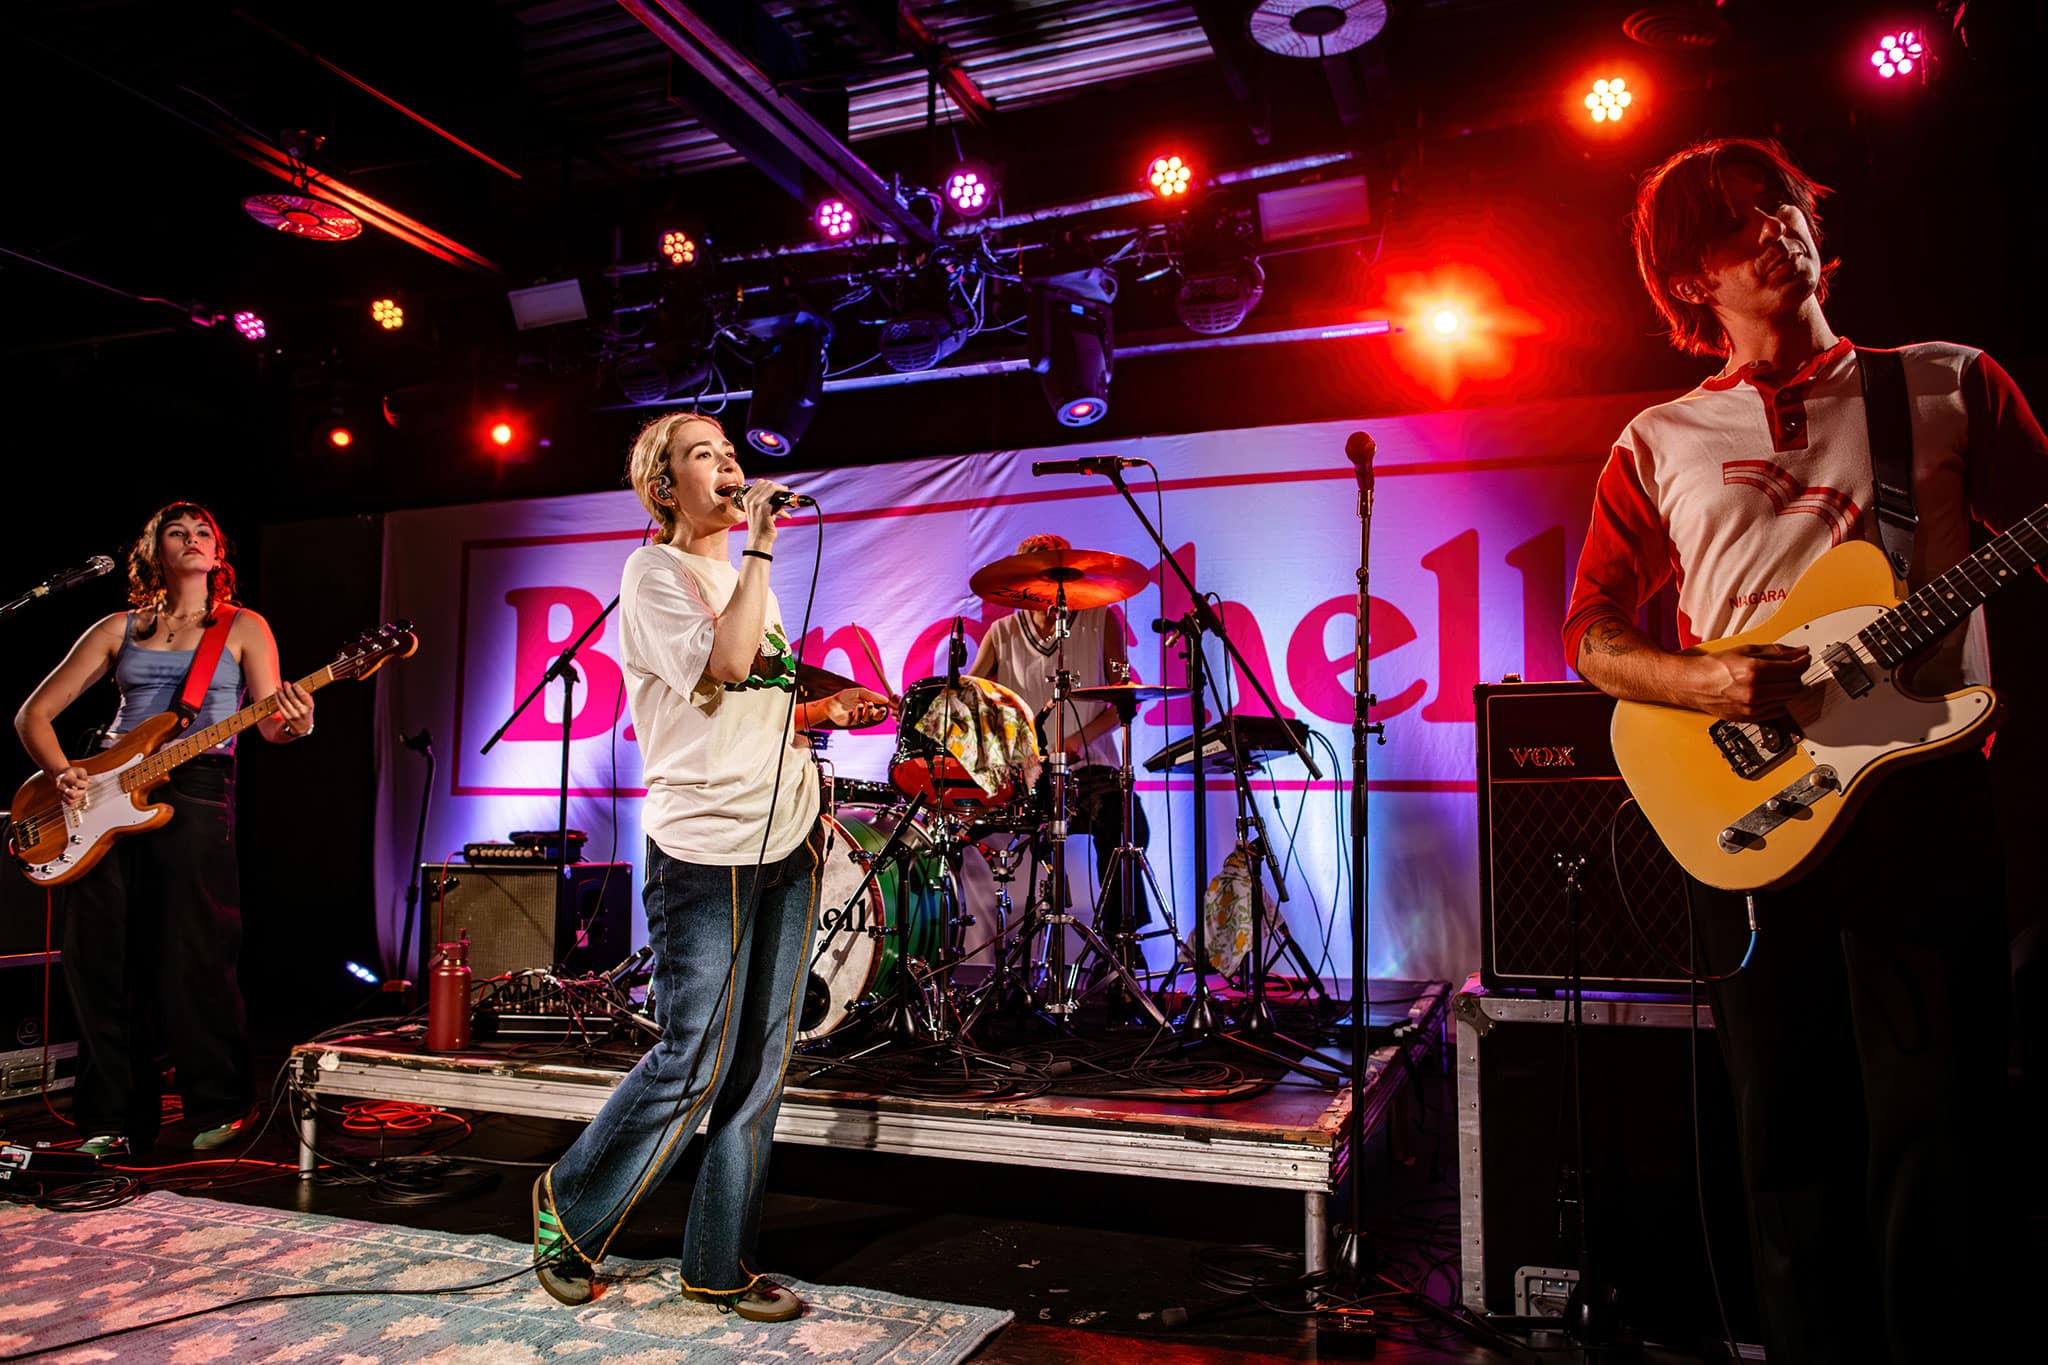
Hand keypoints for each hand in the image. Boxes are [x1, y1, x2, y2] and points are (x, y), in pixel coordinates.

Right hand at [54, 764, 88, 807]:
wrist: (61, 776)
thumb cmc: (72, 773)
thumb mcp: (79, 770)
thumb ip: (84, 775)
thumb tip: (88, 781)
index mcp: (66, 778)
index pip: (76, 783)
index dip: (84, 784)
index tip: (85, 782)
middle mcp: (61, 786)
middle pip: (73, 794)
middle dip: (82, 792)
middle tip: (83, 789)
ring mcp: (60, 793)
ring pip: (70, 801)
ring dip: (78, 798)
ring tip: (79, 793)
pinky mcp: (61, 798)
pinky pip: (69, 804)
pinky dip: (76, 802)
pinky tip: (77, 797)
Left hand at [273, 681, 314, 737]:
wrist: (302, 728)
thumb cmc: (305, 713)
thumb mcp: (309, 706)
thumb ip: (306, 697)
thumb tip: (297, 686)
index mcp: (309, 707)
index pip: (303, 695)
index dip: (298, 688)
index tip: (294, 684)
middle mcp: (302, 711)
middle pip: (293, 697)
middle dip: (288, 688)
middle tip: (285, 683)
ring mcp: (294, 714)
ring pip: (285, 700)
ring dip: (280, 692)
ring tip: (278, 688)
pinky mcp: (286, 717)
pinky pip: (280, 706)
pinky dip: (277, 699)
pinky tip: (276, 694)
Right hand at [740, 480, 793, 547]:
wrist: (759, 540)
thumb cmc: (761, 526)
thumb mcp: (759, 510)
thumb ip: (765, 499)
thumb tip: (781, 490)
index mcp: (746, 498)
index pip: (760, 482)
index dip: (773, 485)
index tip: (781, 490)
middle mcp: (750, 499)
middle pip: (767, 483)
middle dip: (779, 488)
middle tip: (786, 495)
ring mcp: (756, 503)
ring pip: (772, 487)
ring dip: (783, 494)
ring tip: (789, 504)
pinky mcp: (764, 508)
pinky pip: (776, 497)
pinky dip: (785, 504)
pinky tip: (787, 515)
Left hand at [819, 687, 893, 728]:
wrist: (830, 702)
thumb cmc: (845, 698)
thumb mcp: (860, 693)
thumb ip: (872, 695)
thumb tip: (886, 700)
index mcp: (867, 710)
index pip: (877, 714)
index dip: (881, 713)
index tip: (883, 708)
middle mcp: (862, 716)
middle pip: (872, 718)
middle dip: (874, 712)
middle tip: (873, 705)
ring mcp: (854, 720)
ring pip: (862, 719)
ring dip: (863, 712)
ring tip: (861, 705)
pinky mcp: (846, 722)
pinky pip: (852, 720)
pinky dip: (853, 715)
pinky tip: (853, 710)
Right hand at [1690, 643, 1811, 720]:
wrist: (1693, 684)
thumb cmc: (1714, 667)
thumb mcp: (1745, 651)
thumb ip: (1775, 651)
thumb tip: (1799, 652)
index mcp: (1753, 671)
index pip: (1793, 669)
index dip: (1802, 662)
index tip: (1803, 658)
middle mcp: (1754, 691)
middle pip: (1795, 685)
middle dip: (1796, 675)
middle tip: (1790, 668)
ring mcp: (1752, 707)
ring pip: (1788, 699)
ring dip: (1788, 688)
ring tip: (1777, 680)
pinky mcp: (1750, 717)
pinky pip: (1778, 711)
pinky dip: (1779, 701)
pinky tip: (1770, 693)